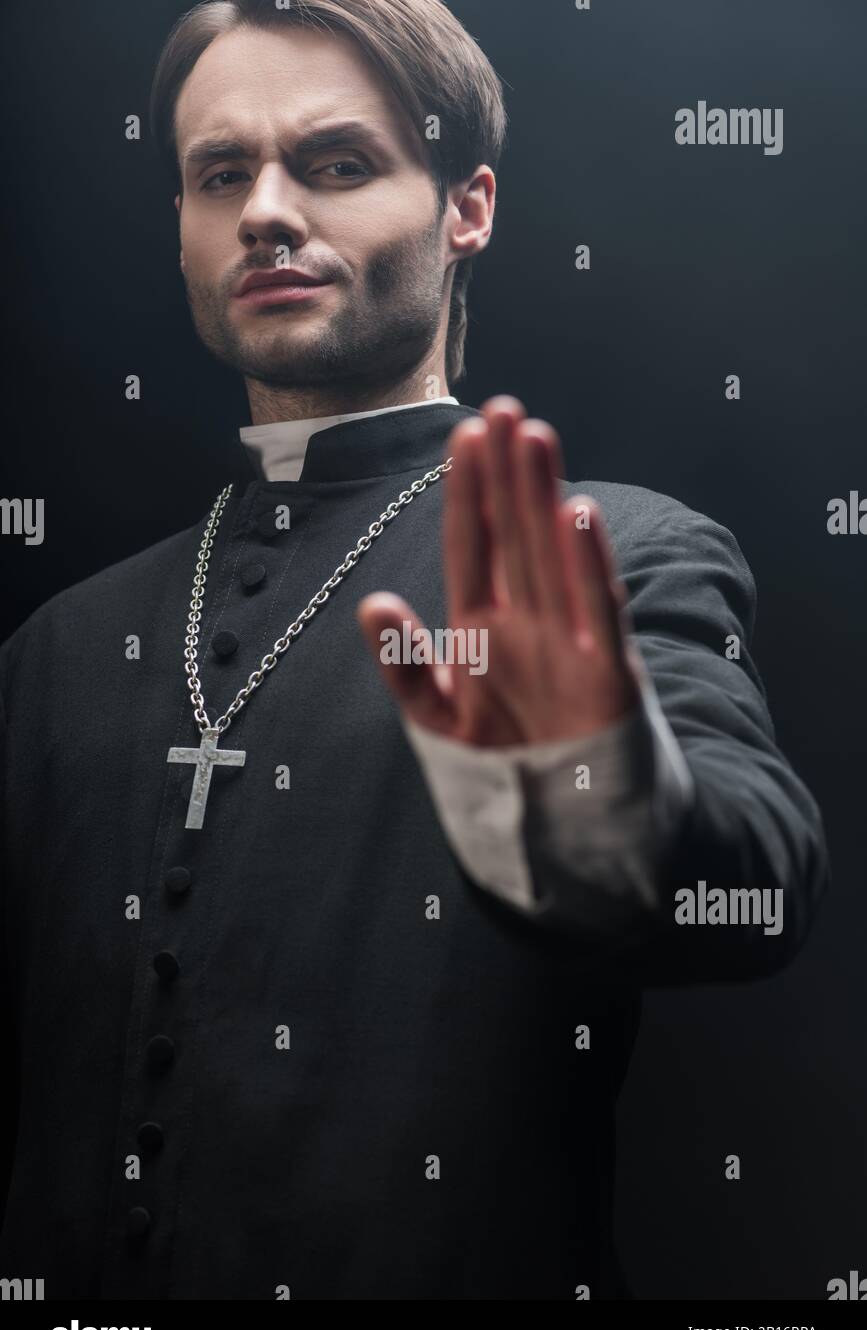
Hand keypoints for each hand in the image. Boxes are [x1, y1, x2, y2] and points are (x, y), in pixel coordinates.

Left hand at [356, 396, 645, 746]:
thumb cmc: (505, 766)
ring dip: (541, 499)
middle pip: (514, 536)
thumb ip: (404, 666)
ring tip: (532, 437)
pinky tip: (578, 515)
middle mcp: (528, 626)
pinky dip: (588, 568)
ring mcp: (569, 646)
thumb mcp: (438, 719)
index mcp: (485, 630)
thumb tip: (372, 604)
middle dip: (505, 474)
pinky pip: (596, 614)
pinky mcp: (607, 678)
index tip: (465, 436)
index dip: (467, 492)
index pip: (472, 546)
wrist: (570, 829)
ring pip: (551, 558)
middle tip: (501, 409)